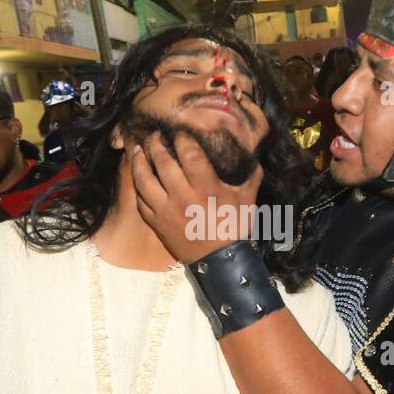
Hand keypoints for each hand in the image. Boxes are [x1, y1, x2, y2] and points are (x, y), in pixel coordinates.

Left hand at [129, 131, 263, 264]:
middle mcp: (182, 195)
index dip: (181, 138)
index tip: (179, 132)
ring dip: (139, 161)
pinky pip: (141, 201)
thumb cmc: (235, 228)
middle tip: (155, 135)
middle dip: (156, 144)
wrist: (220, 261)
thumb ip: (251, 175)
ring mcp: (166, 210)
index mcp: (206, 186)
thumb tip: (255, 156)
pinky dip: (138, 187)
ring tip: (138, 149)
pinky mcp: (157, 223)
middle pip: (162, 161)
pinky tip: (138, 178)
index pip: (188, 153)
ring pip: (144, 180)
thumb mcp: (247, 199)